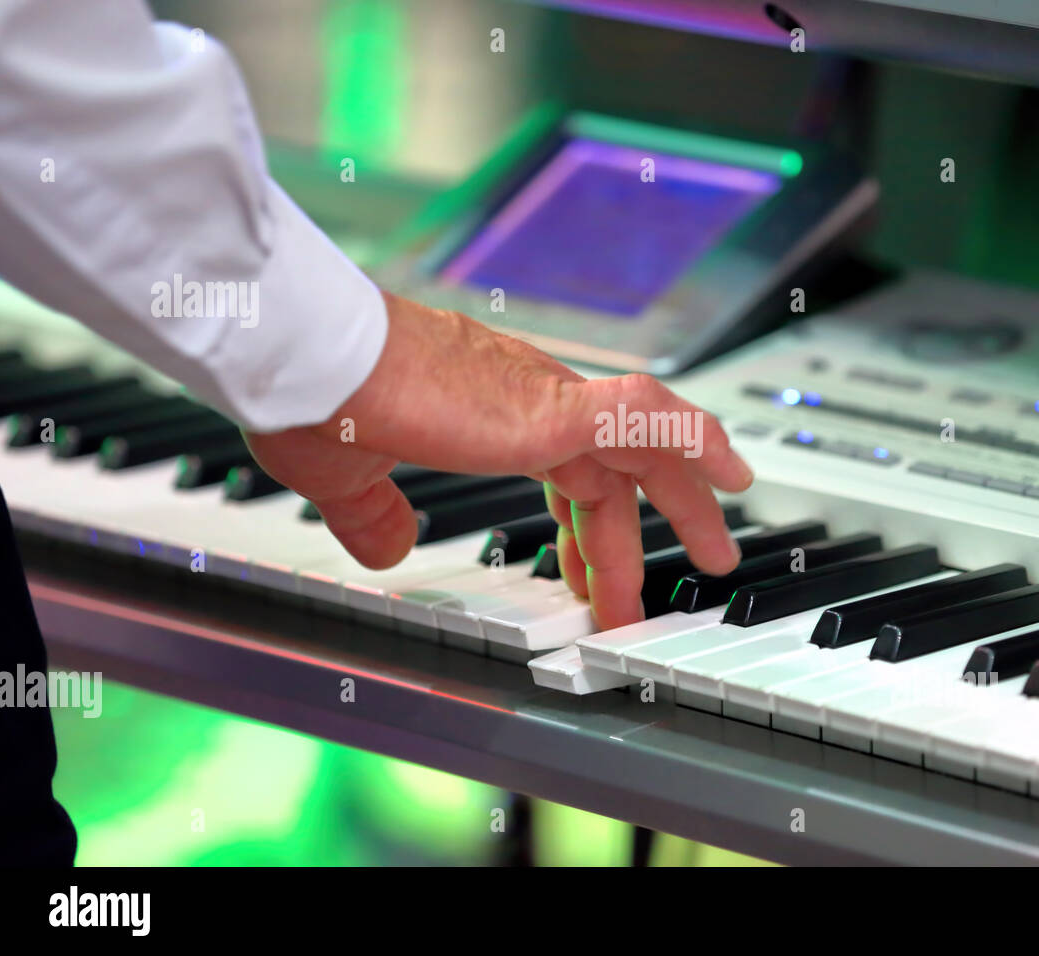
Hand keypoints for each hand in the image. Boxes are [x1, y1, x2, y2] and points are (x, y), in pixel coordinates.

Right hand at [243, 291, 752, 628]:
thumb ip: (375, 516)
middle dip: (638, 535)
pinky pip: (649, 418)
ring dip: (687, 495)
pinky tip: (728, 472)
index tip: (593, 575)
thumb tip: (389, 549)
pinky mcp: (549, 407)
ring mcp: (544, 398)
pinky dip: (694, 440)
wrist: (309, 355)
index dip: (587, 529)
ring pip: (646, 443)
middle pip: (614, 470)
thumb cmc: (317, 399)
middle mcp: (527, 400)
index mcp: (490, 415)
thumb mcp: (349, 479)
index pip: (565, 475)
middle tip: (660, 587)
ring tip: (720, 547)